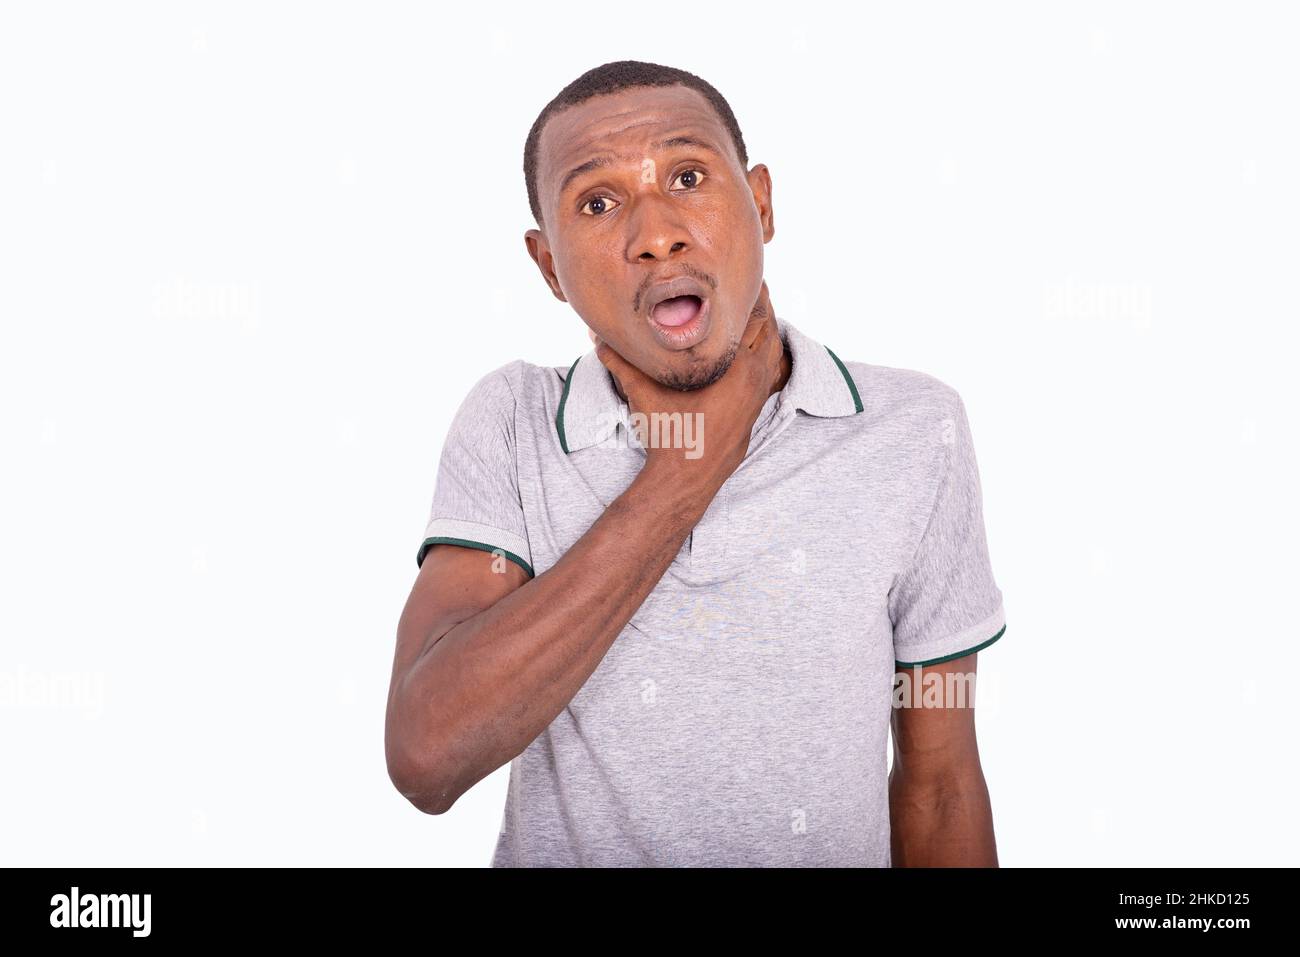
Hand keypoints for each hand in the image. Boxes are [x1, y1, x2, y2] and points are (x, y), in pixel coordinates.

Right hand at [591, 280, 784, 494]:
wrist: (685, 482)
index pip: (755, 317)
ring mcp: (759, 398)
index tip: (744, 273)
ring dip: (764, 330)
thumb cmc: (670, 436)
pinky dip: (762, 354)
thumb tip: (596, 337)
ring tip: (749, 311)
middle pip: (770, 329)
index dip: (752, 292)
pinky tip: (747, 349)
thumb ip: (621, 361)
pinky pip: (767, 372)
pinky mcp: (755, 412)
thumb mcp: (643, 393)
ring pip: (772, 352)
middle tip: (749, 285)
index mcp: (737, 368)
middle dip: (761, 306)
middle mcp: (755, 380)